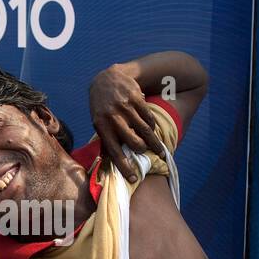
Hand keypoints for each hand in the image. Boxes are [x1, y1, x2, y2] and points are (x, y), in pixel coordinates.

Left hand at [88, 63, 166, 181]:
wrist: (107, 79)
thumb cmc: (102, 107)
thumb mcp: (98, 122)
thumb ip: (105, 140)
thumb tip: (108, 165)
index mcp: (102, 127)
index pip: (114, 152)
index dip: (125, 167)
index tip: (134, 178)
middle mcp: (113, 117)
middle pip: (134, 142)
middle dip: (143, 151)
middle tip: (147, 154)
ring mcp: (125, 107)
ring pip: (145, 130)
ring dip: (154, 142)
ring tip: (159, 149)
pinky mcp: (136, 98)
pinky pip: (149, 118)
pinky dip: (152, 126)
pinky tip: (152, 129)